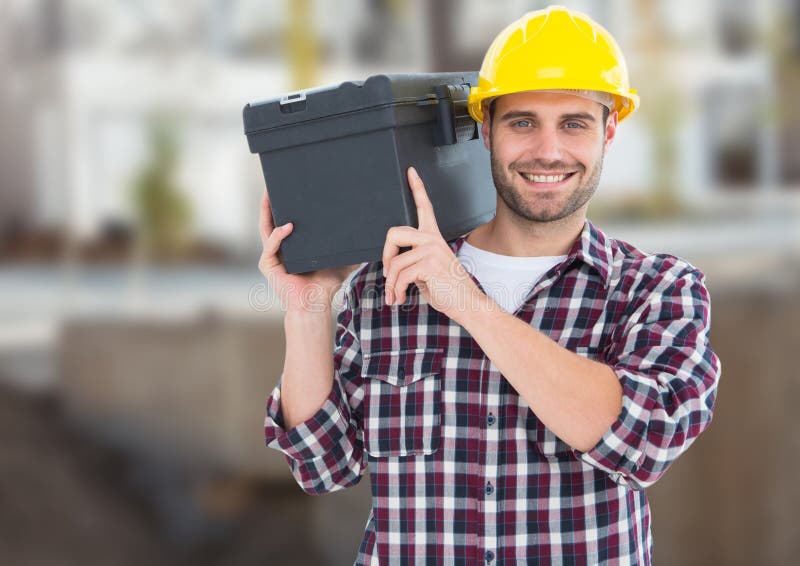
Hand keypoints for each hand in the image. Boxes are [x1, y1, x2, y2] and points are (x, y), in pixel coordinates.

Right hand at [258, 190, 357, 311]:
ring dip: (266, 212)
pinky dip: (278, 236)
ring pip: (265, 229)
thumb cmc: (325, 285)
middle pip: (270, 219)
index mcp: (292, 244)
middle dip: (269, 202)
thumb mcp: (341, 260)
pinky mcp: (268, 265)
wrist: (315, 304)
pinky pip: (271, 247)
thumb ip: (351, 249)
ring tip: (269, 196)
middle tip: (273, 184)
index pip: (285, 219)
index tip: (289, 186)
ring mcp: (272, 255)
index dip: (285, 204)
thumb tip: (371, 236)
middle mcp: (279, 247)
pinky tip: (287, 226)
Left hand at [382, 167, 477, 319]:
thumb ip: (413, 261)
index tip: (411, 171)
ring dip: (391, 284)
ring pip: (394, 263)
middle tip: (387, 275)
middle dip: (384, 256)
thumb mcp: (427, 271)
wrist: (468, 305)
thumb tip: (390, 265)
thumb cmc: (448, 290)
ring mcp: (431, 249)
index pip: (425, 207)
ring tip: (395, 296)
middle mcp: (432, 239)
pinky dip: (396, 290)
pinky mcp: (429, 263)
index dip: (417, 188)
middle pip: (393, 233)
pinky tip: (401, 298)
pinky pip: (400, 275)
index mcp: (433, 238)